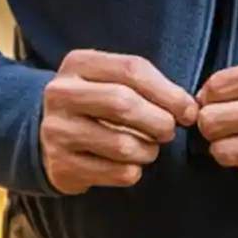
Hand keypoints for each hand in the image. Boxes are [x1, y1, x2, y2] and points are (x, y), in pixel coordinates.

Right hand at [41, 49, 198, 193]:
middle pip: (123, 103)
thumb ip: (147, 86)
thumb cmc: (95, 108)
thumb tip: (189, 109)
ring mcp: (57, 131)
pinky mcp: (61, 166)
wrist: (49, 140)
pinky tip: (129, 165)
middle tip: (169, 132)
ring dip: (149, 151)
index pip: (132, 69)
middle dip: (159, 121)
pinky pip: (117, 173)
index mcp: (78, 64)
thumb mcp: (111, 82)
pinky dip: (134, 171)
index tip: (189, 111)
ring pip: (122, 144)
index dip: (169, 92)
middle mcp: (61, 94)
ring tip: (149, 149)